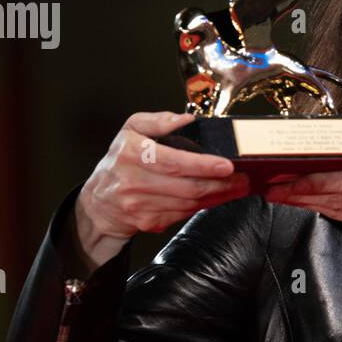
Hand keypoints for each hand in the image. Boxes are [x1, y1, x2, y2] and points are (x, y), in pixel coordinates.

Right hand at [72, 112, 250, 272]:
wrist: (99, 201)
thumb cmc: (121, 160)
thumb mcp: (132, 130)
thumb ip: (159, 120)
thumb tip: (187, 119)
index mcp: (132, 154)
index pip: (173, 161)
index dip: (203, 165)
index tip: (227, 165)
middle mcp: (134, 181)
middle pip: (187, 187)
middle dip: (221, 184)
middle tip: (242, 178)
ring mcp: (140, 205)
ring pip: (189, 203)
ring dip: (217, 196)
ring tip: (237, 187)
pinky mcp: (148, 222)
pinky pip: (183, 214)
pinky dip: (203, 206)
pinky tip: (216, 197)